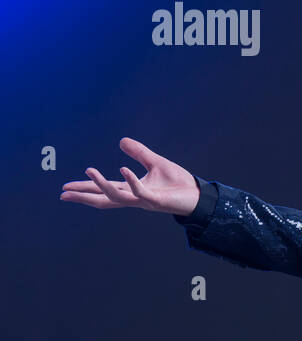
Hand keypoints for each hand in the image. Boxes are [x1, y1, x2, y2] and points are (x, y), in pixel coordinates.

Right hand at [59, 137, 200, 215]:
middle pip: (104, 198)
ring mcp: (144, 200)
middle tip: (64, 194)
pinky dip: (131, 180)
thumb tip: (121, 140)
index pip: (105, 189)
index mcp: (132, 189)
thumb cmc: (178, 183)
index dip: (86, 188)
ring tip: (89, 172)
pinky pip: (140, 191)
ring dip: (102, 185)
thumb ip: (139, 153)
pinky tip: (122, 169)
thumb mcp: (156, 163)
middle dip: (84, 196)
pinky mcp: (156, 199)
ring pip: (117, 196)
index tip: (66, 189)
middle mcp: (135, 197)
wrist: (199, 195)